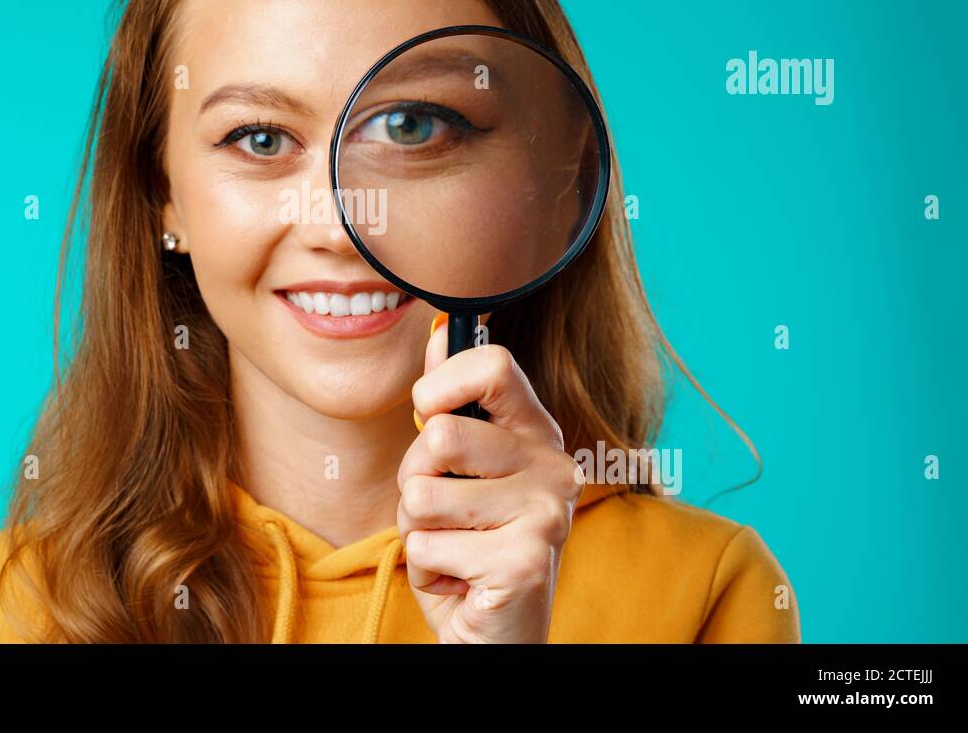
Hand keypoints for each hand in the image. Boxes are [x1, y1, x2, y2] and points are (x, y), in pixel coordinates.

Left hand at [396, 317, 584, 642]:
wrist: (493, 633)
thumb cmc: (468, 545)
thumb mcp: (454, 469)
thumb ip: (450, 404)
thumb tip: (437, 333)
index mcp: (536, 434)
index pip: (493, 366)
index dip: (440, 384)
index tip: (429, 414)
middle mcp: (554, 467)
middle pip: (439, 436)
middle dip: (414, 481)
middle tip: (442, 513)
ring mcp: (546, 514)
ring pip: (422, 494)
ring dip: (417, 530)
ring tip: (451, 547)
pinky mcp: (525, 561)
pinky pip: (426, 546)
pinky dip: (426, 570)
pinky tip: (460, 580)